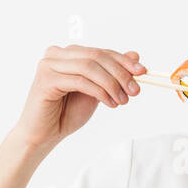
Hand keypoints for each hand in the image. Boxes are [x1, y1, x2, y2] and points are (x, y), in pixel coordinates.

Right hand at [12, 45, 144, 150]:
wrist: (44, 135)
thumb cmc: (66, 113)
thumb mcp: (97, 91)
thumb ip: (112, 73)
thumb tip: (135, 56)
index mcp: (68, 53)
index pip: (101, 52)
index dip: (123, 61)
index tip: (143, 71)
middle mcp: (56, 54)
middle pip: (96, 56)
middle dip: (120, 73)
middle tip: (135, 90)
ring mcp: (49, 65)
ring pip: (90, 67)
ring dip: (111, 84)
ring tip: (122, 101)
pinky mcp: (46, 79)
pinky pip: (80, 81)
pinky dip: (99, 91)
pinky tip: (109, 103)